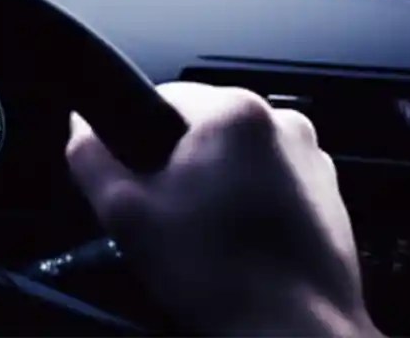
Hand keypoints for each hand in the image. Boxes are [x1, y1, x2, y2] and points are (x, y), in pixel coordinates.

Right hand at [66, 82, 378, 336]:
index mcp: (234, 113)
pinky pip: (270, 181)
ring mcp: (313, 159)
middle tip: (169, 217)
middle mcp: (284, 122)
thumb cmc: (218, 276)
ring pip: (236, 156)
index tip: (140, 184)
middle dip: (180, 165)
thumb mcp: (126, 215)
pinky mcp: (329, 193)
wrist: (293, 334)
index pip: (162, 97)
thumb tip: (80, 128)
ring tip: (207, 236)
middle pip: (202, 128)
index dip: (138, 142)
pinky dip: (249, 203)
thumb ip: (90, 159)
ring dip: (216, 184)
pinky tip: (238, 244)